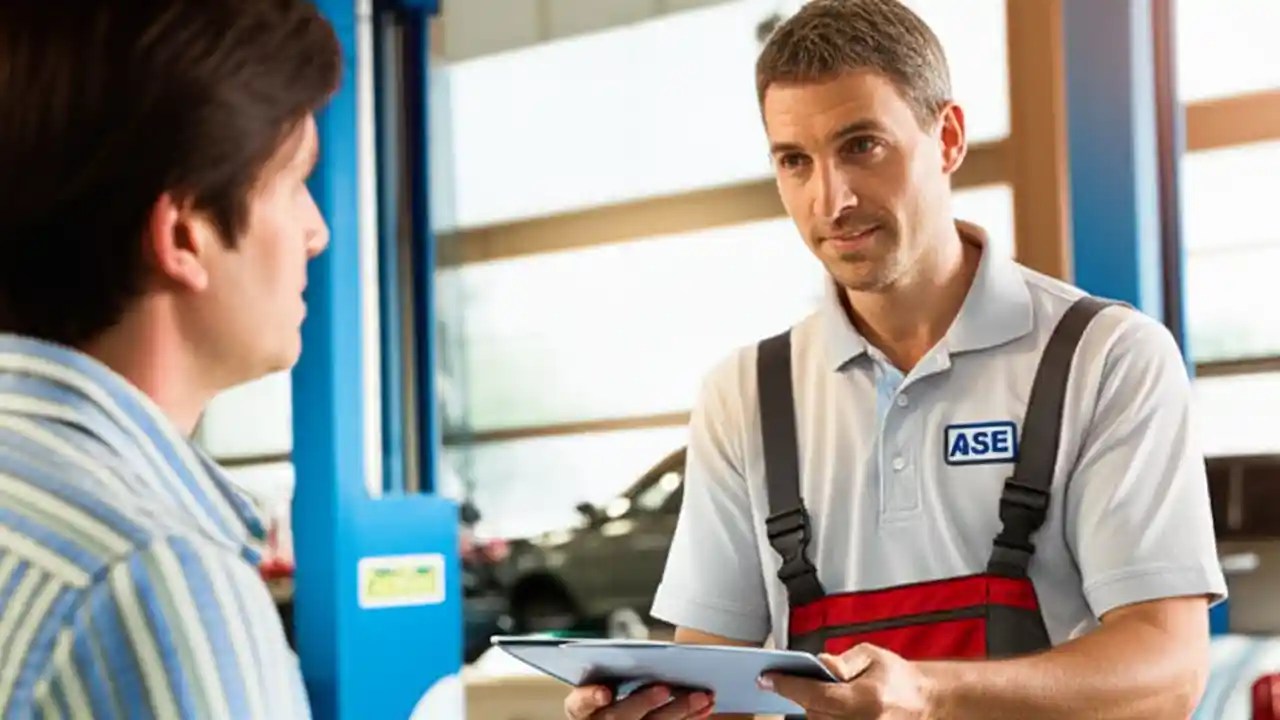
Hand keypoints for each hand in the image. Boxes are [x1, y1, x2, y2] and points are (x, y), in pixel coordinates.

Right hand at [564, 684, 714, 719]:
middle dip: (642, 703)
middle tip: (664, 688)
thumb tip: (649, 654)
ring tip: (701, 695)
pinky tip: (706, 705)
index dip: (589, 698)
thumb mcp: (607, 678)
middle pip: (618, 719)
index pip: (578, 706)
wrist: (632, 713)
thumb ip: (617, 669)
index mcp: (582, 709)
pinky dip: (690, 717)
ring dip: (678, 711)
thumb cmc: (615, 685)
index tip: (605, 693)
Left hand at [759, 643, 931, 718]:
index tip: (766, 678)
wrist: (926, 701)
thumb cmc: (897, 676)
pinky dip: (823, 715)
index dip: (788, 686)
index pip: (817, 694)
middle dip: (800, 697)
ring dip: (812, 710)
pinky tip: (822, 705)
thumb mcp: (872, 655)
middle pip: (814, 714)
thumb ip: (843, 660)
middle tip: (787, 681)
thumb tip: (819, 664)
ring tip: (812, 694)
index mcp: (866, 698)